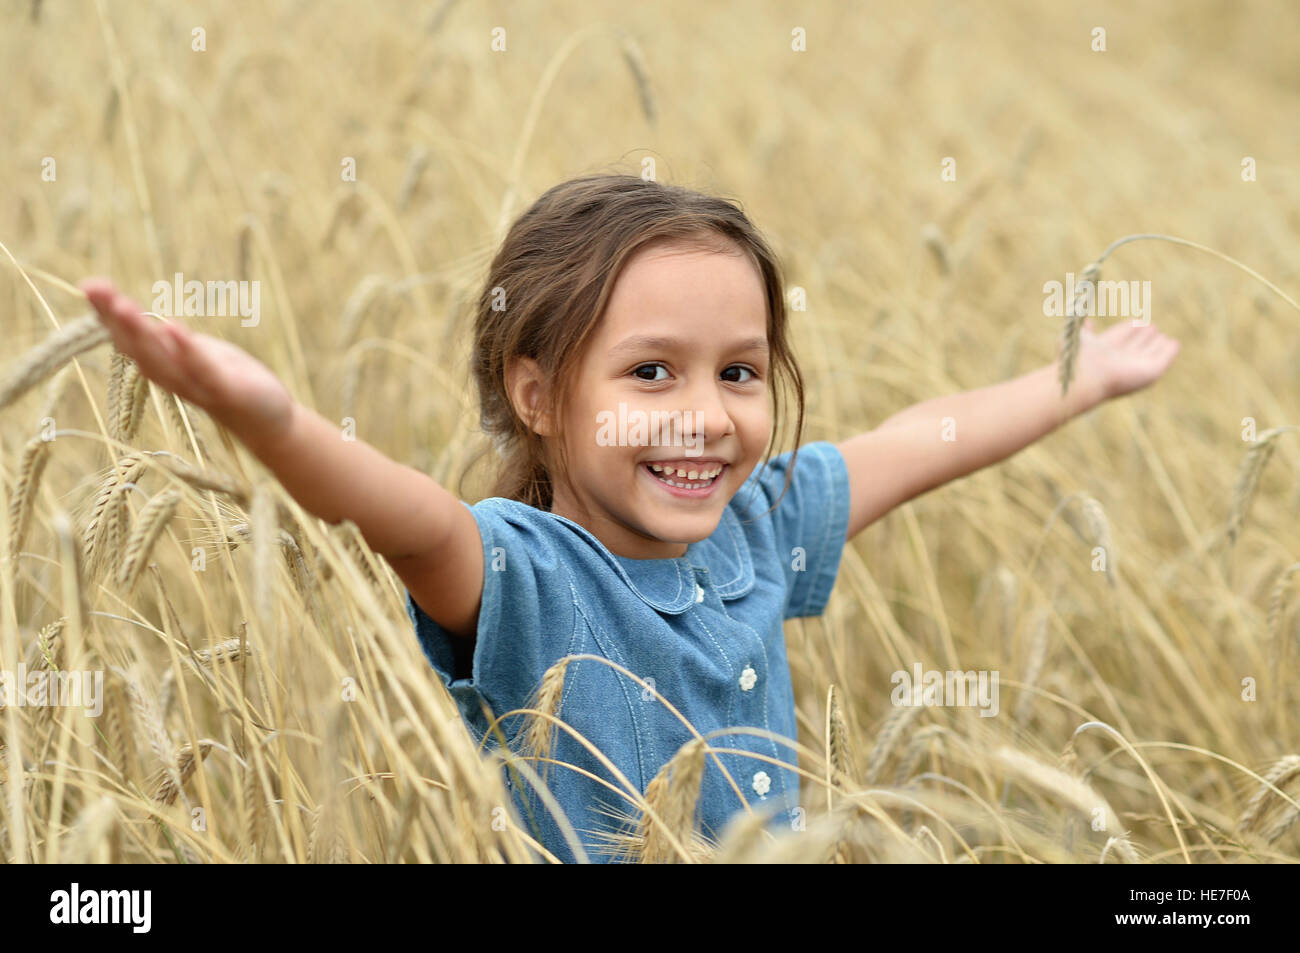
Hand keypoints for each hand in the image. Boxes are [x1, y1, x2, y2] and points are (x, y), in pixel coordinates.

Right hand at [80, 278, 295, 446]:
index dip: (106, 314)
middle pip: (138, 348)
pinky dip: (187, 350)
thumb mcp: (190, 352)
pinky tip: (174, 328)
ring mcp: (198, 386)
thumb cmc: (224, 380)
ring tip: (124, 306)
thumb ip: (162, 336)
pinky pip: (203, 370)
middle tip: (97, 291)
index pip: (127, 337)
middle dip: (117, 320)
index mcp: (163, 364)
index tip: (87, 286)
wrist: (266, 419)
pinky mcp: (226, 391)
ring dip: (142, 333)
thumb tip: (124, 310)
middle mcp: (172, 377)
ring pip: (163, 360)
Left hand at [1072, 316, 1180, 401]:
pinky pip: (1164, 359)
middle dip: (1143, 335)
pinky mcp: (1151, 371)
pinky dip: (1169, 351)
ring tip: (1163, 337)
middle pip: (1136, 345)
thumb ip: (1083, 329)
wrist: (1087, 377)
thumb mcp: (1078, 338)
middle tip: (1150, 326)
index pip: (1122, 335)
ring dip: (1157, 344)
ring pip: (1149, 352)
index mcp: (1105, 349)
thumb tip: (1086, 320)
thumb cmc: (1079, 358)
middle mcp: (1121, 359)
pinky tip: (1174, 344)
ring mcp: (1137, 365)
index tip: (1136, 321)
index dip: (1129, 328)